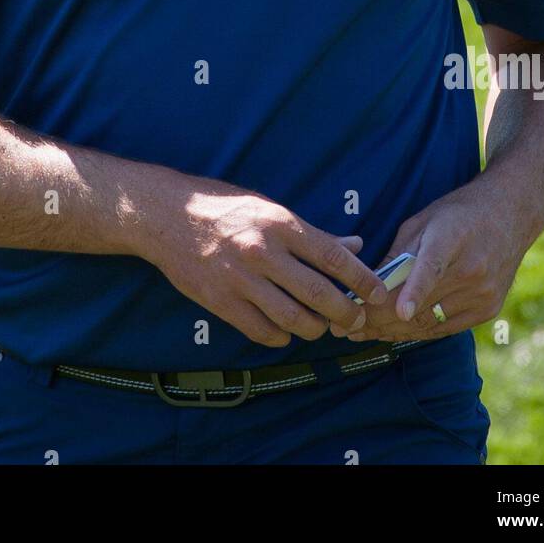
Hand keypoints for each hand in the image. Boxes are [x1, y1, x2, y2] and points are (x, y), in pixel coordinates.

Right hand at [136, 170, 390, 346]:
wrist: (164, 215)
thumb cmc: (221, 206)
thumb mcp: (268, 208)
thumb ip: (311, 232)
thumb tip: (354, 245)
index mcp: (279, 223)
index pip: (333, 256)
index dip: (362, 279)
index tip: (379, 293)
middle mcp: (262, 252)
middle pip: (319, 294)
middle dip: (346, 313)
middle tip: (356, 319)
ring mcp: (240, 279)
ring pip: (293, 319)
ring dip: (314, 328)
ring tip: (319, 325)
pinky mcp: (220, 302)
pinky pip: (262, 332)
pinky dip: (280, 336)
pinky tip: (284, 330)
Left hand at [328, 180, 528, 342]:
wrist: (510, 216)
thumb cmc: (458, 214)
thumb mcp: (423, 221)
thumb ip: (399, 253)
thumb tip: (369, 282)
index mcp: (453, 238)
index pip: (433, 266)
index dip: (416, 290)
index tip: (400, 311)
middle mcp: (472, 269)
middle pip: (423, 303)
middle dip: (381, 318)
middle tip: (347, 327)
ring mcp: (483, 293)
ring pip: (430, 321)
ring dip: (393, 331)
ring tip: (362, 334)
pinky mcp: (488, 310)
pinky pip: (444, 328)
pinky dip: (417, 332)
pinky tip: (393, 333)